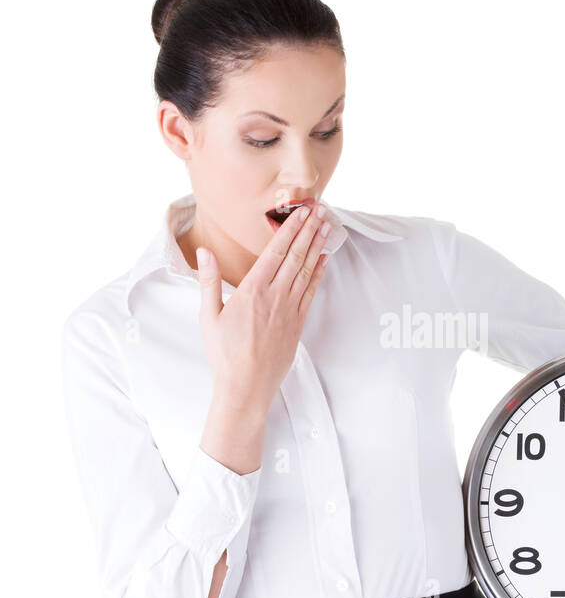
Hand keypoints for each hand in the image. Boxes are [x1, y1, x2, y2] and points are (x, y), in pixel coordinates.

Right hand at [196, 204, 330, 415]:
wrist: (245, 387)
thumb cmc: (223, 354)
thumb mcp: (209, 316)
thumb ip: (209, 281)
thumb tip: (204, 251)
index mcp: (251, 291)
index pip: (275, 251)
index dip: (290, 229)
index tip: (301, 212)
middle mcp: (274, 297)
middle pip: (295, 256)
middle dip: (309, 230)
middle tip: (321, 210)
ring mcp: (289, 310)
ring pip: (306, 271)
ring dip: (318, 246)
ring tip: (327, 227)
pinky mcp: (298, 324)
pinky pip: (311, 292)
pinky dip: (319, 273)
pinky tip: (325, 259)